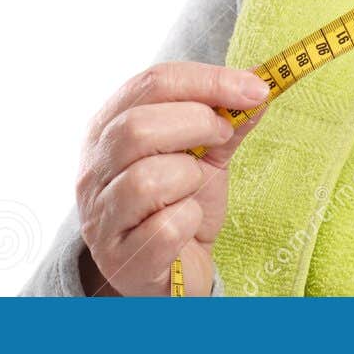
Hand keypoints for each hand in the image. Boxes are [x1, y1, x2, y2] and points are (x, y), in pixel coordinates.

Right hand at [76, 61, 269, 295]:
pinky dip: (190, 221)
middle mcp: (93, 169)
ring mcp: (101, 216)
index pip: (151, 82)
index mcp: (109, 127)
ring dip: (190, 178)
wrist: (173, 273)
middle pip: (137, 127)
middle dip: (197, 124)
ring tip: (194, 187)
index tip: (255, 88)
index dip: (209, 80)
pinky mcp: (121, 259)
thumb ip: (227, 119)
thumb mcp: (206, 154)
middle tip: (223, 137)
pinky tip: (188, 226)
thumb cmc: (182, 204)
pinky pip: (164, 229)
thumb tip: (260, 83)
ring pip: (147, 180)